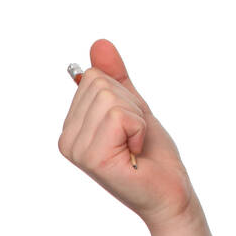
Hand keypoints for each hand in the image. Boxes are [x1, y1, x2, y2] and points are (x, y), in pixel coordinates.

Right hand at [57, 39, 198, 234]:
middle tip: (135, 138)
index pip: (93, 77)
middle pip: (100, 84)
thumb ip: (115, 78)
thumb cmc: (153, 155)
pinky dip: (139, 130)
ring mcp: (76, 149)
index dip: (125, 97)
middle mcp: (66, 138)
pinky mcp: (92, 157)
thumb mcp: (134, 107)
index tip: (130, 127)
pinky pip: (120, 116)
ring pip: (111, 99)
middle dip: (131, 106)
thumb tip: (99, 43)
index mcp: (71, 125)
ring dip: (137, 120)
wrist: (170, 192)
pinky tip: (135, 155)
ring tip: (134, 147)